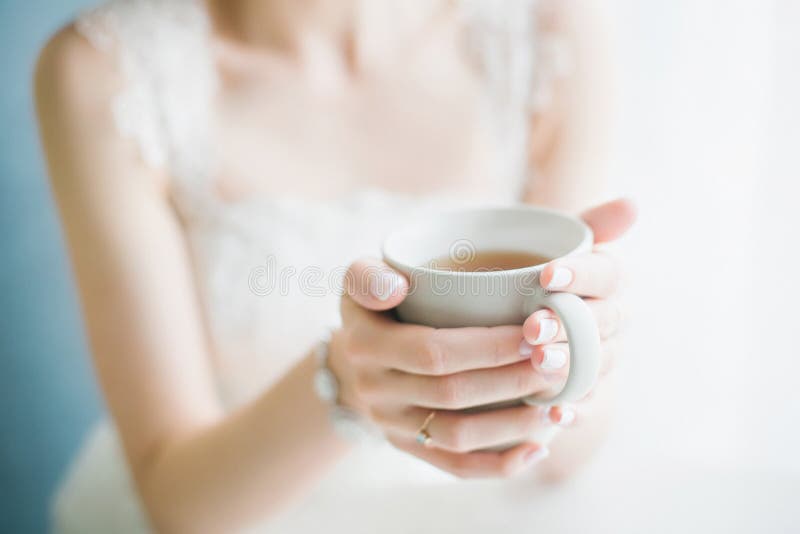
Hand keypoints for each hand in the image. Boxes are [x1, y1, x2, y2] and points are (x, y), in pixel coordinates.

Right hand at [329, 264, 558, 477]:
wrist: (355, 357)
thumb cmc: (375, 305)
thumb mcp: (360, 278)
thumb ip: (371, 277)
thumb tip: (397, 288)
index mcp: (366, 345)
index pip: (432, 351)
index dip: (486, 347)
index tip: (532, 333)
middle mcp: (374, 391)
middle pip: (452, 394)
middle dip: (511, 380)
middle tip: (557, 363)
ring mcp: (392, 425)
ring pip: (458, 436)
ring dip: (513, 423)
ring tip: (556, 402)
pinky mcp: (410, 448)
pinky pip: (456, 466)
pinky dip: (501, 464)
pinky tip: (539, 448)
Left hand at [520, 198, 635, 423]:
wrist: (527, 313)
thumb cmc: (540, 272)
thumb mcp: (556, 242)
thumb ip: (590, 226)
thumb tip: (632, 205)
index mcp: (609, 279)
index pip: (609, 273)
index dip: (582, 275)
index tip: (546, 276)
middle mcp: (613, 317)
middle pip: (602, 321)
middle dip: (569, 324)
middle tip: (532, 325)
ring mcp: (603, 355)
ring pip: (596, 362)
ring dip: (570, 364)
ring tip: (538, 363)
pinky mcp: (588, 389)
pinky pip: (589, 403)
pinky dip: (575, 410)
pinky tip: (554, 414)